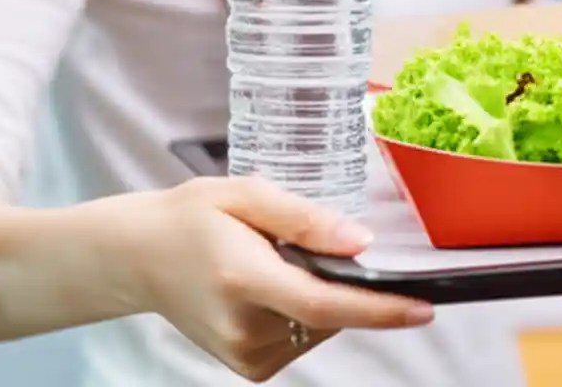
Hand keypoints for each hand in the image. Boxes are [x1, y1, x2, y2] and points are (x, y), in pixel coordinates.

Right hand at [120, 176, 432, 381]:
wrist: (137, 258)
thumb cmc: (190, 218)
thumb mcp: (245, 195)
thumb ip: (305, 219)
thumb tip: (361, 243)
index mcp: (243, 278)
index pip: (324, 304)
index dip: (380, 310)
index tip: (423, 307)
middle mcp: (244, 326)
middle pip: (329, 313)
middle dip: (338, 280)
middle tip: (295, 246)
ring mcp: (244, 353)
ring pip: (320, 327)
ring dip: (319, 297)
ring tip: (271, 264)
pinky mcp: (249, 367)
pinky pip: (304, 339)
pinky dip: (304, 315)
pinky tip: (271, 289)